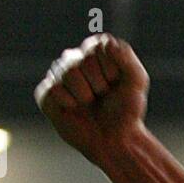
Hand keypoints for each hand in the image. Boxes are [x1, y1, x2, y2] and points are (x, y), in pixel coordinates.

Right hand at [33, 34, 148, 164]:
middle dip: (98, 84)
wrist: (115, 139)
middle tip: (102, 96)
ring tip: (90, 103)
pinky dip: (68, 103)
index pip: (96, 47)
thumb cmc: (126, 110)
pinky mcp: (46, 94)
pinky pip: (51, 90)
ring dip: (84, 94)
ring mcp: (59, 77)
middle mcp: (75, 59)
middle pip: (80, 60)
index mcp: (95, 52)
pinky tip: (74, 109)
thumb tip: (106, 42)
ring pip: (67, 73)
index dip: (109, 69)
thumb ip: (126, 57)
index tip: (115, 83)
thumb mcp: (136, 81)